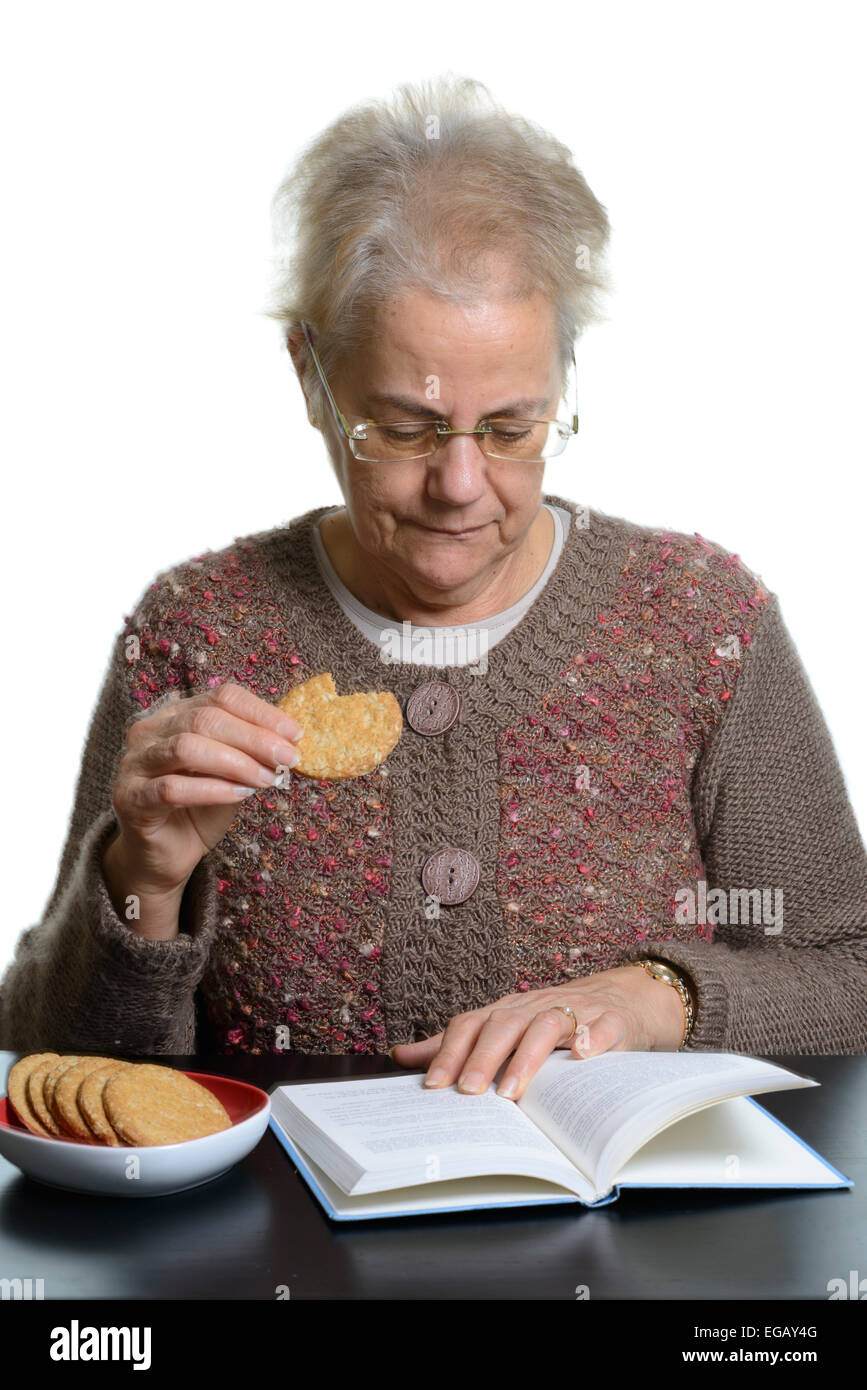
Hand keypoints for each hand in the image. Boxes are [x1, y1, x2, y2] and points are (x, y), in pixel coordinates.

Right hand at [105, 681, 303, 903]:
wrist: (164, 858)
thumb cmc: (198, 811)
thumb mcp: (232, 775)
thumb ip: (251, 754)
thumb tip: (289, 742)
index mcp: (175, 715)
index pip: (221, 698)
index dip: (261, 713)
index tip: (295, 734)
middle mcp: (149, 732)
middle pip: (206, 719)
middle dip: (254, 738)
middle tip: (287, 758)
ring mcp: (134, 764)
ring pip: (187, 747)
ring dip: (236, 762)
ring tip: (267, 779)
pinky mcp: (130, 799)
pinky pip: (172, 788)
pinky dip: (212, 789)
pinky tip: (239, 796)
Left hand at [389, 965, 686, 1101]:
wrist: (621, 998)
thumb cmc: (555, 1019)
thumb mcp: (504, 1027)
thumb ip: (456, 1043)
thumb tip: (402, 1055)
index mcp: (508, 1010)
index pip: (473, 1024)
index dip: (451, 1051)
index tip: (433, 1085)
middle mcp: (537, 1006)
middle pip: (505, 1024)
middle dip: (484, 1058)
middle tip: (469, 1092)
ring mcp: (576, 1011)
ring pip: (547, 1026)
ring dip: (528, 1057)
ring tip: (513, 1090)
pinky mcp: (612, 1022)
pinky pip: (603, 1028)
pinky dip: (592, 1040)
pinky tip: (583, 1057)